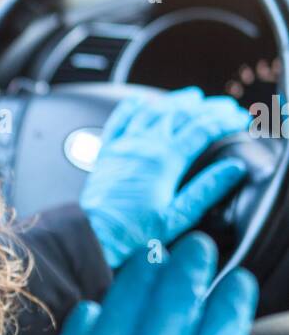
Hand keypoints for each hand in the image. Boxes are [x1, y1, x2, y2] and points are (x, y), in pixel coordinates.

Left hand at [80, 86, 250, 268]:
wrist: (94, 237)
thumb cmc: (133, 233)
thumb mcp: (178, 216)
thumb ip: (207, 189)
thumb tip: (234, 168)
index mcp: (165, 160)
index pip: (202, 130)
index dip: (224, 121)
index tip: (240, 119)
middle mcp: (144, 146)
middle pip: (181, 115)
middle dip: (208, 108)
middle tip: (226, 107)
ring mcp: (124, 146)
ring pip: (153, 111)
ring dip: (175, 101)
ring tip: (193, 97)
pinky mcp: (108, 153)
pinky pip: (120, 120)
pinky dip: (133, 107)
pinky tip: (141, 100)